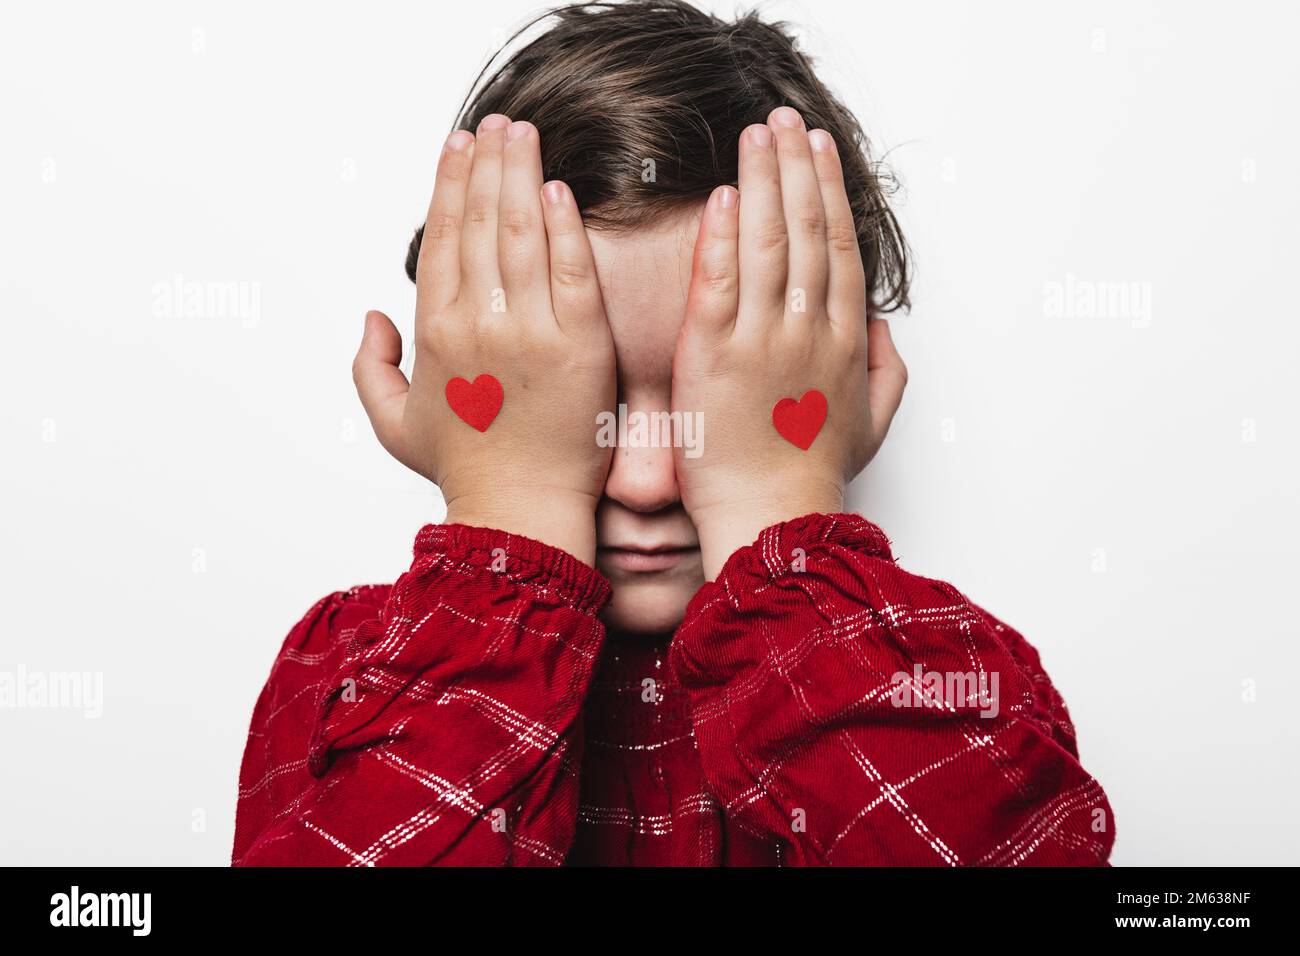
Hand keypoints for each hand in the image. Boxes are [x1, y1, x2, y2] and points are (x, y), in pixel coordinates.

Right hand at [352, 116, 615, 564]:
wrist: (518, 510)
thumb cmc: (463, 468)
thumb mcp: (393, 423)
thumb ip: (368, 366)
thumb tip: (372, 315)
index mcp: (434, 331)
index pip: (443, 237)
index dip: (451, 184)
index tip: (459, 145)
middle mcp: (477, 321)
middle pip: (481, 221)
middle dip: (487, 163)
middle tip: (497, 120)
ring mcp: (529, 331)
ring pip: (523, 234)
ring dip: (522, 174)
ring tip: (526, 133)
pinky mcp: (580, 347)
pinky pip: (572, 273)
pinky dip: (565, 228)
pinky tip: (559, 190)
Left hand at [672, 107, 906, 578]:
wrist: (774, 520)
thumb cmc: (813, 476)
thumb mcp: (871, 425)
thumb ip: (888, 371)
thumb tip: (886, 330)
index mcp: (843, 340)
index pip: (839, 248)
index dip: (829, 192)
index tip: (819, 151)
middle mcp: (808, 330)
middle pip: (808, 230)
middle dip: (797, 167)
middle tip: (786, 120)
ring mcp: (762, 340)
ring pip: (769, 243)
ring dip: (763, 181)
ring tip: (757, 135)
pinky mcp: (713, 356)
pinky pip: (719, 284)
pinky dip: (721, 237)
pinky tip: (721, 196)